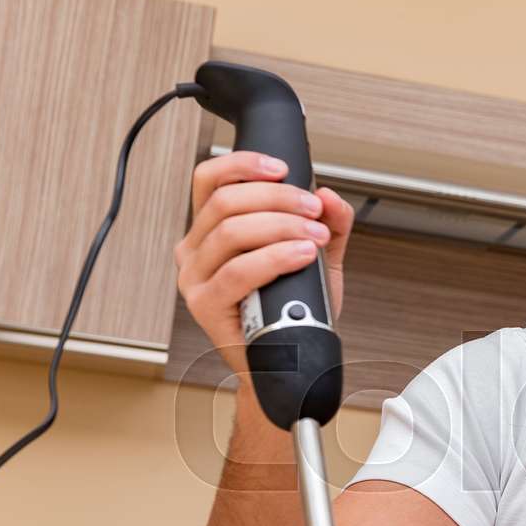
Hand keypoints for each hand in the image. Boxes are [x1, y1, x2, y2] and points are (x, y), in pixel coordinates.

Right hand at [174, 150, 352, 376]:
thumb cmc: (293, 310)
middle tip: (314, 209)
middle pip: (225, 202)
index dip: (243, 165)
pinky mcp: (205, 306)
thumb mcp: (318, 259)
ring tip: (314, 236)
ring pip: (231, 233)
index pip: (209, 180)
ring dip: (280, 226)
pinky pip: (237, 272)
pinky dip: (274, 258)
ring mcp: (195, 279)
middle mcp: (195, 251)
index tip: (283, 168)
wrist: (290, 360)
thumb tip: (330, 197)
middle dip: (277, 198)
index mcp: (211, 231)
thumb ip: (330, 225)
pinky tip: (301, 255)